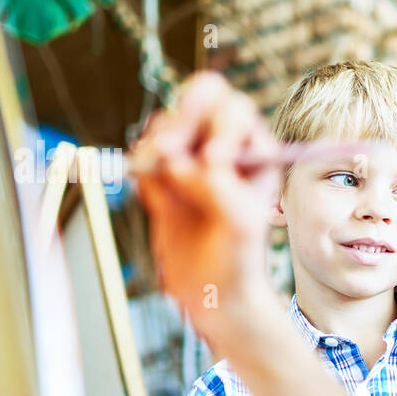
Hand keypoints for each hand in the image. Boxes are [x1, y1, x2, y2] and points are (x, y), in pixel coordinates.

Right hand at [130, 72, 280, 346]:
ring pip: (164, 126)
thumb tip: (182, 161)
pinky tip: (156, 202)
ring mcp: (189, 161)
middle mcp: (223, 148)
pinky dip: (142, 171)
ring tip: (164, 184)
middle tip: (169, 150)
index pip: (233, 108)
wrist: (213, 294)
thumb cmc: (240, 258)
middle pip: (196, 102)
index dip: (218, 125)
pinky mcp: (161, 179)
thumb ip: (217, 185)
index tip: (212, 161)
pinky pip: (142, 157)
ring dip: (156, 146)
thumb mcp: (241, 221)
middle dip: (180, 120)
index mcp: (254, 150)